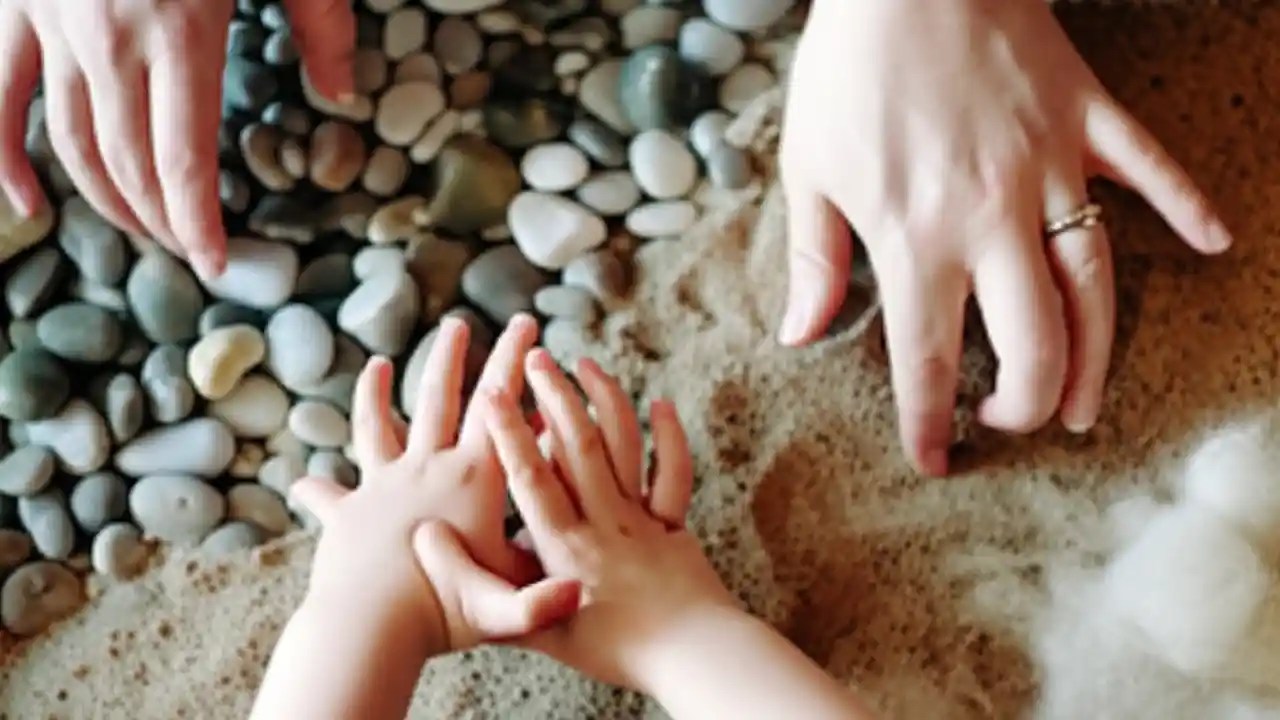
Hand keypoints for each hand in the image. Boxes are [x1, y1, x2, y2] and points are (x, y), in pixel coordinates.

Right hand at [0, 0, 354, 275]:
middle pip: (123, 161)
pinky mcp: (7, 4)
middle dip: (158, 218)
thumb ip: (320, 26)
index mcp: (178, 27)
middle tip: (189, 249)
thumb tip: (341, 97)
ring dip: (102, 198)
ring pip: (64, 139)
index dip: (195, 221)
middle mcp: (102, 35)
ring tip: (141, 230)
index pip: (180, 159)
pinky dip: (1, 155)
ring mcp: (45, 20)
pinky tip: (25, 204)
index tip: (216, 262)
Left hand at [291, 316, 577, 653]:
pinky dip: (318, 485)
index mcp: (472, 477)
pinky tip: (303, 480)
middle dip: (451, 357)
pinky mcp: (349, 513)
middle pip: (439, 398)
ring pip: (380, 425)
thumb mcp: (505, 605)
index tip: (526, 325)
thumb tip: (582, 590)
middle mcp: (426, 468)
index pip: (500, 406)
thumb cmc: (444, 613)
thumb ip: (543, 598)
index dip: (516, 361)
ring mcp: (383, 485)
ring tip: (376, 364)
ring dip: (378, 391)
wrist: (369, 624)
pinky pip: (331, 491)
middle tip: (457, 323)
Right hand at [483, 350, 737, 689]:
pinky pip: (674, 470)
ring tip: (583, 364)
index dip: (510, 432)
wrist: (692, 657)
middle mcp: (603, 520)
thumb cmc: (617, 651)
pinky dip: (669, 435)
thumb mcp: (547, 637)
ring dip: (603, 398)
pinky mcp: (674, 521)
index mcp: (566, 546)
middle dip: (552, 394)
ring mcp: (642, 515)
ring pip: (621, 444)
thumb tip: (444, 562)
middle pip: (577, 444)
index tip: (493, 392)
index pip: (531, 477)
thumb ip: (501, 597)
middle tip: (533, 355)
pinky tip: (659, 405)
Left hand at [779, 0, 1230, 473]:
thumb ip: (813, 258)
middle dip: (1026, 401)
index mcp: (914, 236)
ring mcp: (1049, 170)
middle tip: (1013, 423)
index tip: (932, 459)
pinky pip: (1152, 169)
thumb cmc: (849, 69)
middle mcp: (991, 218)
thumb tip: (799, 335)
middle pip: (1034, 340)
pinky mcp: (1088, 121)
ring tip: (1085, 404)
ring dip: (1097, 354)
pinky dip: (1188, 204)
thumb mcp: (809, 167)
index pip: (926, 357)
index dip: (926, 421)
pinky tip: (1216, 242)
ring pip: (1095, 284)